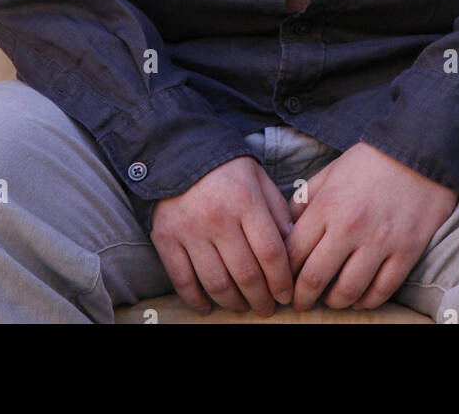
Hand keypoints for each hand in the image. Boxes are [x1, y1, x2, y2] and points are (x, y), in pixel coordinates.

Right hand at [150, 155, 294, 315]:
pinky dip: (195, 300)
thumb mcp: (259, 178)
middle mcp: (218, 218)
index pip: (270, 252)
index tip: (286, 296)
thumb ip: (277, 210)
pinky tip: (207, 307)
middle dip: (261, 299)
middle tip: (266, 308)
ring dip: (233, 303)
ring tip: (242, 307)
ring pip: (216, 283)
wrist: (179, 151)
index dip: (281, 280)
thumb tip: (292, 244)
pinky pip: (182, 280)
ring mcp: (190, 230)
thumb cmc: (226, 167)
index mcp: (245, 201)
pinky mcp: (166, 238)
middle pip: (246, 274)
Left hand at [286, 141, 458, 311]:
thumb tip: (285, 228)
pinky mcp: (407, 252)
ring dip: (334, 302)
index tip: (284, 282)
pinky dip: (367, 302)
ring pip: (348, 292)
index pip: (293, 253)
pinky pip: (381, 291)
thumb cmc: (370, 162)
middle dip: (303, 298)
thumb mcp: (330, 172)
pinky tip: (359, 298)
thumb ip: (305, 200)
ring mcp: (380, 241)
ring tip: (331, 300)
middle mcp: (350, 226)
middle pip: (315, 279)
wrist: (419, 150)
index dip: (284, 274)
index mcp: (327, 205)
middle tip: (302, 302)